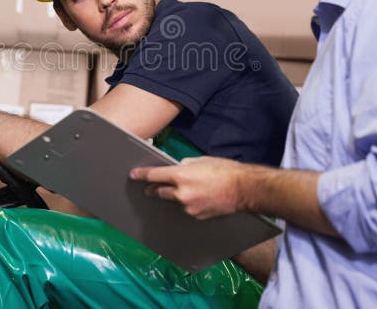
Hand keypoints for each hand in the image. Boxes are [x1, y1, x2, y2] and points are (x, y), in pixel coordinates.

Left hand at [129, 156, 254, 219]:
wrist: (243, 189)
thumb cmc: (225, 171)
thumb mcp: (201, 161)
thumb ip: (184, 165)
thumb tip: (175, 169)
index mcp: (181, 175)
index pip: (154, 175)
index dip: (142, 175)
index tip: (133, 175)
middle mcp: (182, 193)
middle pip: (160, 192)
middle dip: (154, 189)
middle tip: (150, 188)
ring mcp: (188, 207)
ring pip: (173, 201)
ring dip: (175, 196)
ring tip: (187, 190)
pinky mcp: (196, 216)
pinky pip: (186, 209)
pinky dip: (187, 203)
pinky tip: (198, 197)